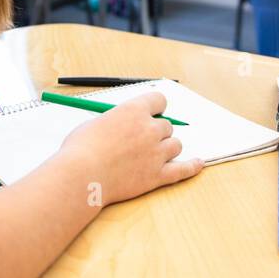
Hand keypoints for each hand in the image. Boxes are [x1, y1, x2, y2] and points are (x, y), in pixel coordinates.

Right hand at [58, 91, 202, 204]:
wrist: (82, 176)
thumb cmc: (80, 149)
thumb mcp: (94, 124)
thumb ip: (112, 122)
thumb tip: (116, 126)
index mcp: (134, 111)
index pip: (159, 101)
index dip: (156, 107)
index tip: (152, 113)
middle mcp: (149, 129)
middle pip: (167, 126)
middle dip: (157, 132)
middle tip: (142, 141)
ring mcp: (156, 153)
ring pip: (175, 145)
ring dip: (168, 148)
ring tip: (154, 154)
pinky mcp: (157, 176)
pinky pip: (182, 170)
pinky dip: (192, 167)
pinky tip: (198, 164)